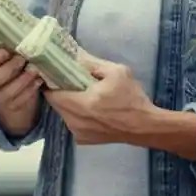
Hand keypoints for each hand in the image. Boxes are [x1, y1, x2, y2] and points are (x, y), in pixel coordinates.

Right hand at [0, 48, 43, 135]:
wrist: (14, 84)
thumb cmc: (6, 61)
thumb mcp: (1, 53)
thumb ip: (3, 45)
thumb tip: (13, 32)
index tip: (5, 51)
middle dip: (9, 69)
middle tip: (22, 58)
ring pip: (7, 92)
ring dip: (22, 80)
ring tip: (34, 69)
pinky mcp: (11, 106)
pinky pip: (20, 100)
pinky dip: (31, 89)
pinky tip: (38, 80)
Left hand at [43, 56, 159, 144]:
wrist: (145, 127)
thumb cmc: (131, 99)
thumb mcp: (116, 72)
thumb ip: (93, 64)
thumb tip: (75, 55)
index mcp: (81, 104)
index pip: (51, 93)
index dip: (50, 81)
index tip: (55, 72)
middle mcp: (74, 121)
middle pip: (55, 103)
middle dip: (59, 91)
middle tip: (69, 81)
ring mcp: (78, 133)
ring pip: (63, 113)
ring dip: (68, 103)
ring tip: (81, 94)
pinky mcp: (83, 140)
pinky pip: (72, 122)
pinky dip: (75, 114)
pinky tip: (89, 108)